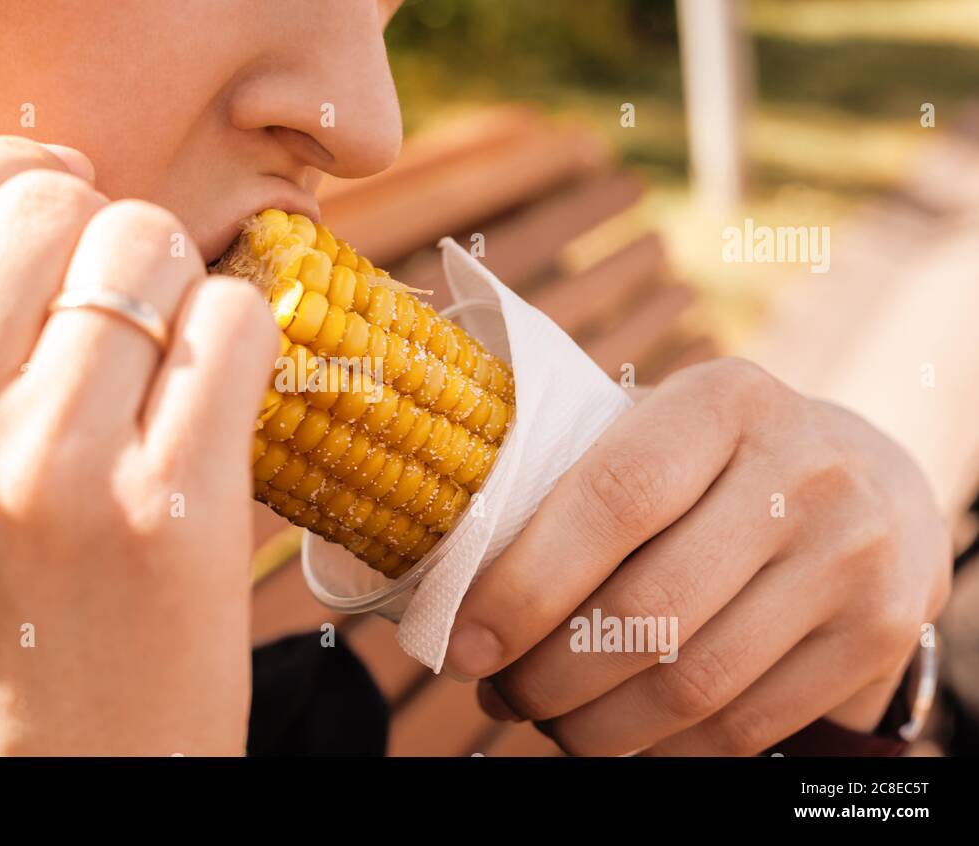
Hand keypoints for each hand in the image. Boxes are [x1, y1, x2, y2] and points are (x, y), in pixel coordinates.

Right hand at [0, 137, 275, 754]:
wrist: (32, 812)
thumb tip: (26, 208)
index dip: (8, 177)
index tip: (60, 195)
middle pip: (49, 210)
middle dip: (104, 239)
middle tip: (127, 309)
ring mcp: (44, 472)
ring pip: (149, 250)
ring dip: (179, 290)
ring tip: (169, 372)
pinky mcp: (168, 515)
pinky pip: (234, 325)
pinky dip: (242, 341)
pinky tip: (217, 403)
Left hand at [448, 358, 950, 754]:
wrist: (875, 487)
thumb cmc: (718, 465)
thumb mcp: (662, 437)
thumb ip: (574, 485)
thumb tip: (459, 579)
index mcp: (725, 400)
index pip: (612, 499)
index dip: (526, 584)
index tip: (465, 645)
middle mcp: (803, 470)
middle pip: (648, 609)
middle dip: (549, 674)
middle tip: (498, 694)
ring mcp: (852, 555)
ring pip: (694, 683)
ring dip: (596, 724)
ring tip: (546, 721)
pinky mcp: (877, 634)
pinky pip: (746, 726)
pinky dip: (663, 749)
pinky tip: (619, 737)